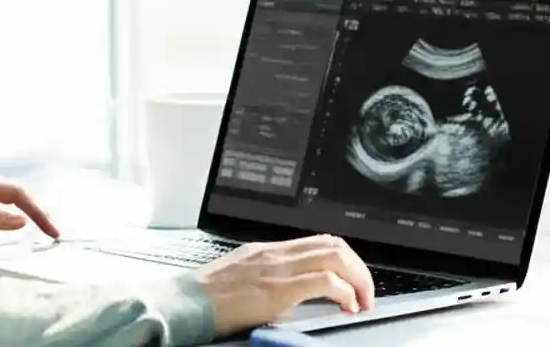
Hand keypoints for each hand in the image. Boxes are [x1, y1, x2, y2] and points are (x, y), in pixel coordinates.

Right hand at [192, 234, 375, 336]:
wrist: (186, 303)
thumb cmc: (205, 297)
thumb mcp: (239, 277)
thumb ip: (265, 278)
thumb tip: (289, 292)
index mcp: (266, 251)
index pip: (317, 242)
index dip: (343, 260)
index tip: (350, 282)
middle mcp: (275, 254)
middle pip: (333, 245)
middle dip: (358, 268)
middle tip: (364, 292)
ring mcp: (277, 269)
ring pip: (335, 256)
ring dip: (358, 278)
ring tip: (361, 300)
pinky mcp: (278, 290)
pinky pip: (325, 282)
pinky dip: (345, 293)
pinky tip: (346, 307)